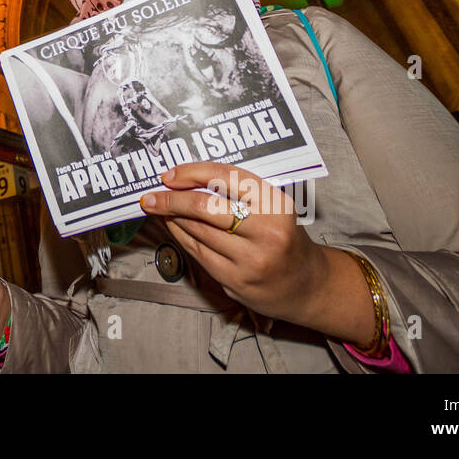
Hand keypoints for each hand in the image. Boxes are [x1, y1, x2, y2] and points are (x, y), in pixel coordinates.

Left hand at [139, 162, 347, 331]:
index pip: (226, 178)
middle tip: (151, 196)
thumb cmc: (285, 238)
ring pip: (197, 231)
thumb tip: (189, 178)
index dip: (192, 173)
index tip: (170, 175)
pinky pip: (198, 253)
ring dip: (173, 217)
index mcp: (276, 205)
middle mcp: (265, 232)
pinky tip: (173, 226)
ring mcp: (249, 259)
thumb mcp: (274, 207)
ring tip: (160, 208)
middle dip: (171, 199)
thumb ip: (240, 192)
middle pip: (204, 207)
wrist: (306, 285)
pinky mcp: (235, 280)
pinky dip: (181, 236)